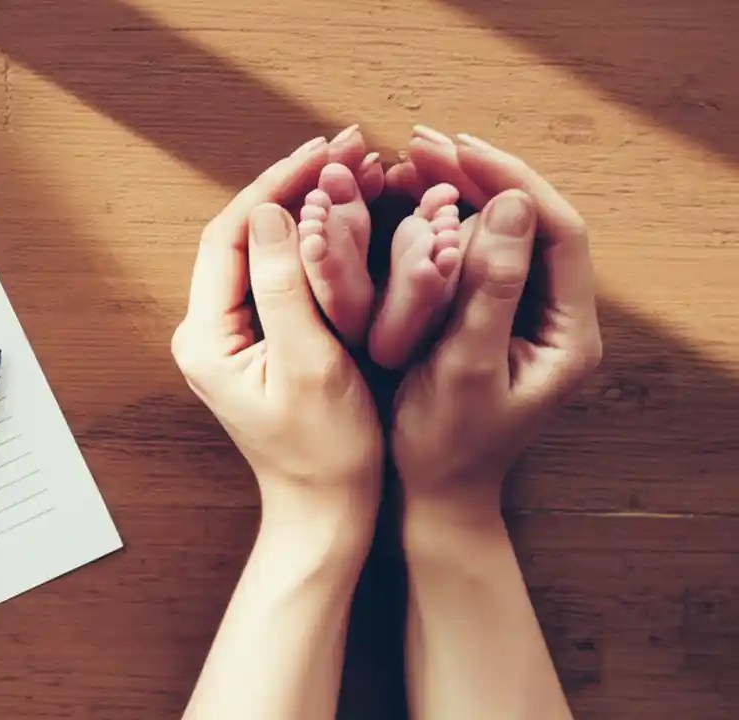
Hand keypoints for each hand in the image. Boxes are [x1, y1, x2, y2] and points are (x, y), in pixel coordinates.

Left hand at [172, 137, 382, 519]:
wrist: (327, 515)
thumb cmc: (325, 455)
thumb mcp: (310, 367)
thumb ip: (285, 289)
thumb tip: (267, 212)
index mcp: (205, 336)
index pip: (230, 235)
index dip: (275, 185)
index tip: (322, 150)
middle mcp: (208, 329)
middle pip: (245, 234)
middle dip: (294, 184)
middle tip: (348, 144)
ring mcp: (233, 334)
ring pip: (266, 248)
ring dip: (307, 205)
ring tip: (357, 165)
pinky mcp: (262, 340)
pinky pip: (284, 274)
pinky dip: (317, 239)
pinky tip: (354, 211)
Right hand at [387, 132, 602, 516]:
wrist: (428, 495)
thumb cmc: (444, 446)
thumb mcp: (464, 369)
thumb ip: (490, 290)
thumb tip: (509, 205)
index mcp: (567, 330)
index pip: (556, 230)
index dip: (510, 181)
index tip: (459, 150)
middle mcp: (553, 314)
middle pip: (527, 222)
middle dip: (477, 177)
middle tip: (422, 143)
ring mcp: (519, 313)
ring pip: (495, 232)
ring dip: (453, 192)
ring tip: (405, 162)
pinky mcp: (484, 316)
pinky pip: (467, 255)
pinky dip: (435, 223)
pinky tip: (400, 199)